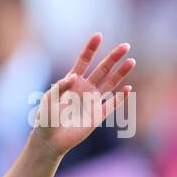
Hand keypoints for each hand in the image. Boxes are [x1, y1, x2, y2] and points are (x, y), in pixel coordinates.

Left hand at [32, 34, 135, 154]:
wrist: (48, 141)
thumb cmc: (45, 119)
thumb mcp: (48, 100)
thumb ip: (59, 87)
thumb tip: (75, 75)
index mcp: (71, 82)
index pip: (83, 61)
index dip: (91, 49)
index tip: (98, 35)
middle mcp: (84, 89)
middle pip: (102, 69)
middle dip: (113, 58)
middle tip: (126, 46)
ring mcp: (92, 101)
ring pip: (110, 84)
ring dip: (121, 73)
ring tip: (131, 61)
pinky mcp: (97, 115)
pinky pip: (111, 104)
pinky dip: (120, 97)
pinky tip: (127, 89)